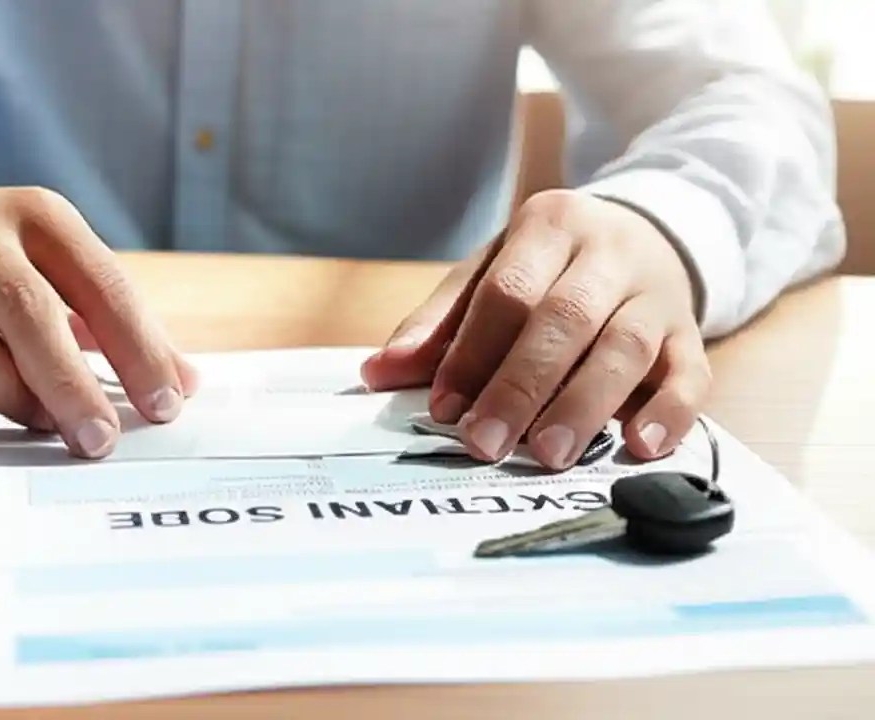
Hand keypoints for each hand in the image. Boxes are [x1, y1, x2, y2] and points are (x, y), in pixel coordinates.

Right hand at [0, 187, 197, 457]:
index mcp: (38, 215)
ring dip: (11, 393)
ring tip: (47, 424)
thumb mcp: (62, 265)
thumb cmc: (0, 260)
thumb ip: (119, 323)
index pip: (100, 283)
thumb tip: (184, 386)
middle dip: (68, 382)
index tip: (165, 403)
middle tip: (99, 439)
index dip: (137, 347)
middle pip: (25, 309)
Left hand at [361, 190, 711, 469]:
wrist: (650, 234)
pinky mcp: (690, 334)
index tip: (445, 407)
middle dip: (521, 386)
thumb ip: (438, 323)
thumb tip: (378, 372)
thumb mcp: (491, 272)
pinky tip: (638, 446)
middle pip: (564, 319)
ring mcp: (656, 293)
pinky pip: (691, 374)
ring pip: (625, 347)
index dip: (472, 352)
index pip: (507, 291)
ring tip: (549, 453)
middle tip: (486, 443)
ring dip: (585, 405)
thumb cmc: (551, 267)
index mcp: (548, 225)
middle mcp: (607, 251)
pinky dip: (669, 412)